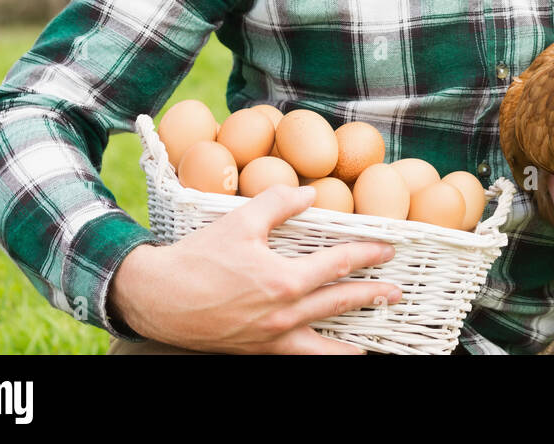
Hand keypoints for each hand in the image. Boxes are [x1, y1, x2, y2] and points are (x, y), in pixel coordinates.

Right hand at [109, 184, 401, 353]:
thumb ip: (278, 203)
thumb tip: (309, 194)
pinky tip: (332, 355)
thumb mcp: (240, 221)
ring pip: (324, 345)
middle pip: (340, 304)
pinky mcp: (257, 351)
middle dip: (372, 296)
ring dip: (353, 341)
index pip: (338, 264)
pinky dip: (320, 358)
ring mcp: (271, 338)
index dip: (367, 255)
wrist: (158, 298)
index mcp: (284, 280)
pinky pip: (298, 359)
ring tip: (376, 340)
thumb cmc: (198, 258)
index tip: (387, 250)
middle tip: (395, 292)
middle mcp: (284, 314)